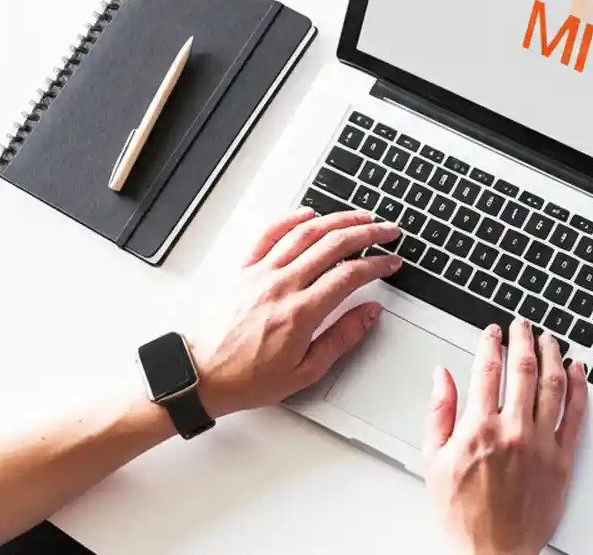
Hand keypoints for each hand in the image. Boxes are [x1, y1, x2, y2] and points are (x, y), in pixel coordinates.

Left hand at [191, 207, 401, 417]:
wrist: (202, 376)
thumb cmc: (248, 378)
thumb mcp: (305, 371)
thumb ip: (342, 337)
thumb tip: (370, 313)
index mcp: (300, 313)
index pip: (349, 275)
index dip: (377, 264)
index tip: (390, 262)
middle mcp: (282, 286)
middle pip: (333, 245)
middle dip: (367, 233)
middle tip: (386, 231)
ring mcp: (260, 273)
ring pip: (305, 233)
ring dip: (337, 220)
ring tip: (359, 217)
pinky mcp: (243, 269)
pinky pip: (269, 234)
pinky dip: (290, 219)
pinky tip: (308, 214)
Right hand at [423, 321, 587, 554]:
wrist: (493, 553)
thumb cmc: (463, 515)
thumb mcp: (433, 462)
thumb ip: (439, 413)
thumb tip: (441, 377)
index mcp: (480, 428)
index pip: (488, 369)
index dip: (491, 342)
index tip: (492, 332)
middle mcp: (514, 430)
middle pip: (523, 368)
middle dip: (523, 338)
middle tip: (523, 325)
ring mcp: (542, 443)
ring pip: (553, 384)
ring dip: (552, 354)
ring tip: (549, 339)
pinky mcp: (563, 459)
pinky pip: (577, 414)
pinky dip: (580, 387)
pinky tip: (578, 370)